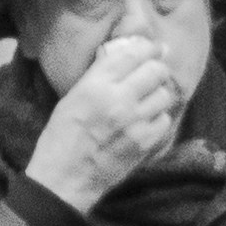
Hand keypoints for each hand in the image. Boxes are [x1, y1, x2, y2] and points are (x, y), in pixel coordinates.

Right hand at [29, 32, 192, 209]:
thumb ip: (99, 77)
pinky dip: (158, 118)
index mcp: (96, 84)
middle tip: (154, 71)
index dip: (148, 46)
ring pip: (164, 94)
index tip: (154, 47)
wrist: (64, 179)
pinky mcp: (145, 143)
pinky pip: (164, 120)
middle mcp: (119, 99)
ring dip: (158, 94)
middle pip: (156, 70)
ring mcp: (135, 122)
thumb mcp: (72, 97)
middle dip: (157, 68)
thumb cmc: (61, 137)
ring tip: (149, 99)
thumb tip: (124, 58)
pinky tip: (147, 120)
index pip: (133, 53)